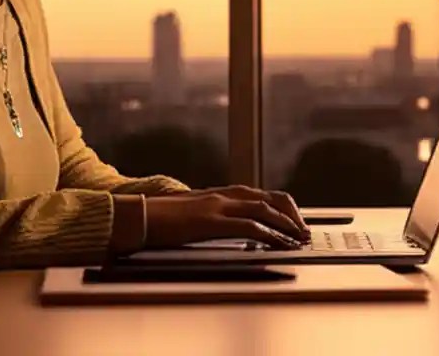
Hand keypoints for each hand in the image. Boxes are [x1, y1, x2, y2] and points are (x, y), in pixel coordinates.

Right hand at [144, 185, 309, 249]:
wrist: (136, 216)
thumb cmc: (157, 219)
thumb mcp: (189, 214)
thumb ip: (209, 216)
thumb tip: (223, 228)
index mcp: (218, 193)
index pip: (259, 195)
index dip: (281, 208)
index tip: (293, 223)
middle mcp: (222, 195)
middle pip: (270, 198)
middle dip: (291, 215)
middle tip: (303, 232)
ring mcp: (218, 206)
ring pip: (265, 210)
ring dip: (287, 225)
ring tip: (299, 239)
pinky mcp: (212, 222)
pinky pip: (250, 227)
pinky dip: (270, 235)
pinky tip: (280, 244)